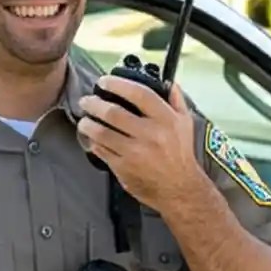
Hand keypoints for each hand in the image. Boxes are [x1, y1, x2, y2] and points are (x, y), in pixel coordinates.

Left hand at [77, 76, 205, 212]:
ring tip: (84, 120)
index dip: (117, 85)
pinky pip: (101, 150)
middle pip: (113, 113)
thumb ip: (176, 101)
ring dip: (88, 124)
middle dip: (94, 104)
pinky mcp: (124, 168)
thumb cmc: (180, 154)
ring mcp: (135, 152)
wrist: (179, 188)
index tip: (104, 82)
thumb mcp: (185, 124)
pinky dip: (93, 142)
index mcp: (166, 120)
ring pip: (102, 132)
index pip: (139, 94)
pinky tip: (92, 138)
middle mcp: (150, 135)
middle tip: (86, 101)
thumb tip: (169, 83)